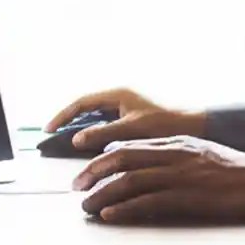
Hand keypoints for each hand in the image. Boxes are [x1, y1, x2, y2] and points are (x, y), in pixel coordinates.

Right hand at [44, 88, 207, 152]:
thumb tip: (76, 140)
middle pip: (86, 109)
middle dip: (69, 123)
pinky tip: (92, 150)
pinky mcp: (133, 118)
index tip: (48, 130)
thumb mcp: (132, 129)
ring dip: (82, 130)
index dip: (63, 116)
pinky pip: (106, 125)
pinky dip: (96, 135)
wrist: (196, 126)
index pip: (82, 102)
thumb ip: (103, 133)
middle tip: (53, 138)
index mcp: (119, 94)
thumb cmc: (167, 124)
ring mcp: (127, 107)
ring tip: (68, 146)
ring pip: (96, 118)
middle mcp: (121, 97)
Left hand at [73, 136, 244, 223]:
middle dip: (94, 173)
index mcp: (177, 142)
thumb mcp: (202, 153)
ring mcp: (179, 174)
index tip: (87, 170)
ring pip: (129, 180)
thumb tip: (148, 164)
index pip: (131, 145)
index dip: (103, 158)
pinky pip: (147, 201)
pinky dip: (124, 208)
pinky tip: (109, 214)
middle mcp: (174, 153)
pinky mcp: (187, 196)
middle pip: (122, 159)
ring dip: (102, 194)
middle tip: (76, 187)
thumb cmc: (236, 170)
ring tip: (86, 206)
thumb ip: (176, 155)